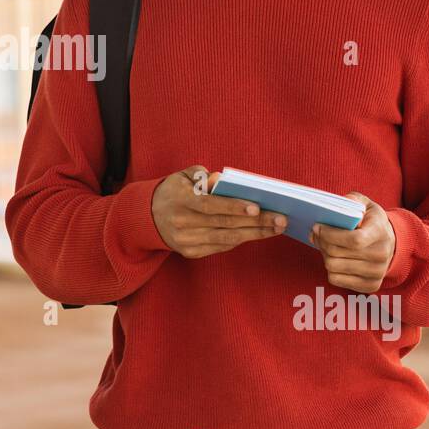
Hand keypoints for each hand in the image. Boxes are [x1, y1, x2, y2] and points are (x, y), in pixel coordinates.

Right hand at [151, 165, 286, 258]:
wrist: (147, 216)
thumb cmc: (173, 191)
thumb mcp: (183, 176)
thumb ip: (202, 175)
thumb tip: (222, 181)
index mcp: (180, 201)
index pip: (210, 206)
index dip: (233, 207)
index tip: (257, 207)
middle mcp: (182, 223)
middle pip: (224, 224)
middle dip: (255, 222)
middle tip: (280, 219)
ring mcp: (186, 241)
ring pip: (226, 239)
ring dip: (254, 234)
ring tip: (276, 228)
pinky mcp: (191, 252)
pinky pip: (221, 246)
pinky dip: (240, 239)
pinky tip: (258, 233)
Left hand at [310, 192, 395, 293]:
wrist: (392, 244)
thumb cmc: (373, 223)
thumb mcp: (367, 206)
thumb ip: (354, 200)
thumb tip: (344, 202)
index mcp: (380, 233)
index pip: (354, 239)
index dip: (330, 234)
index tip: (317, 227)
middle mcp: (381, 255)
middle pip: (337, 254)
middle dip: (321, 242)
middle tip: (315, 233)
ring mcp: (376, 273)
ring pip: (333, 267)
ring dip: (323, 254)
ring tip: (324, 245)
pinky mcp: (370, 286)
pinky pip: (336, 280)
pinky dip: (330, 269)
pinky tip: (334, 258)